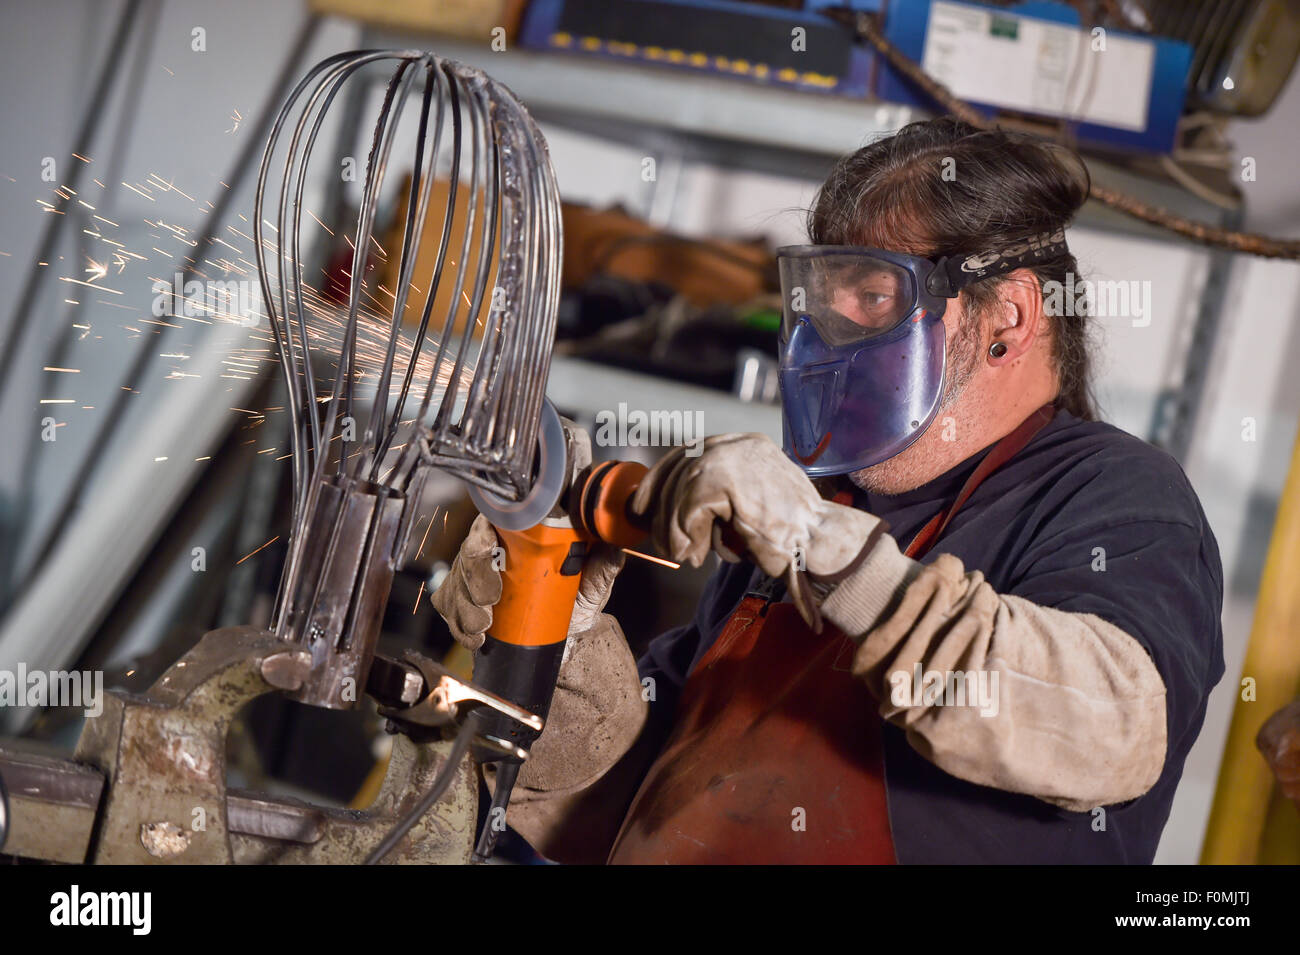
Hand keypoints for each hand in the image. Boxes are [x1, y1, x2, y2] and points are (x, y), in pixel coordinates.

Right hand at [431, 514, 624, 650]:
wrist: (565, 638)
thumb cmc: (574, 600)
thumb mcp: (593, 582)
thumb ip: (604, 565)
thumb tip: (612, 546)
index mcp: (518, 535)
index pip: (489, 523)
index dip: (481, 537)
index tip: (489, 553)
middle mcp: (492, 551)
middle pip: (467, 555)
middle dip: (474, 580)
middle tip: (490, 603)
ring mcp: (474, 576)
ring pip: (455, 583)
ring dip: (466, 608)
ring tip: (485, 626)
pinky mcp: (464, 601)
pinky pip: (449, 608)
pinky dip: (460, 626)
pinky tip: (476, 637)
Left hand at [628, 433, 882, 628]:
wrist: (819, 543)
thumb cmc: (786, 534)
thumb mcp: (744, 505)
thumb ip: (713, 497)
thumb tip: (666, 509)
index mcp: (742, 444)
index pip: (686, 453)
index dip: (658, 482)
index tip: (641, 508)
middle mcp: (736, 442)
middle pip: (677, 469)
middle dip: (660, 509)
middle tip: (663, 543)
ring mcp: (731, 456)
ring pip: (680, 490)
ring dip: (674, 529)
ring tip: (685, 555)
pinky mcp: (727, 477)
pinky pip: (688, 508)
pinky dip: (686, 534)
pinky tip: (698, 552)